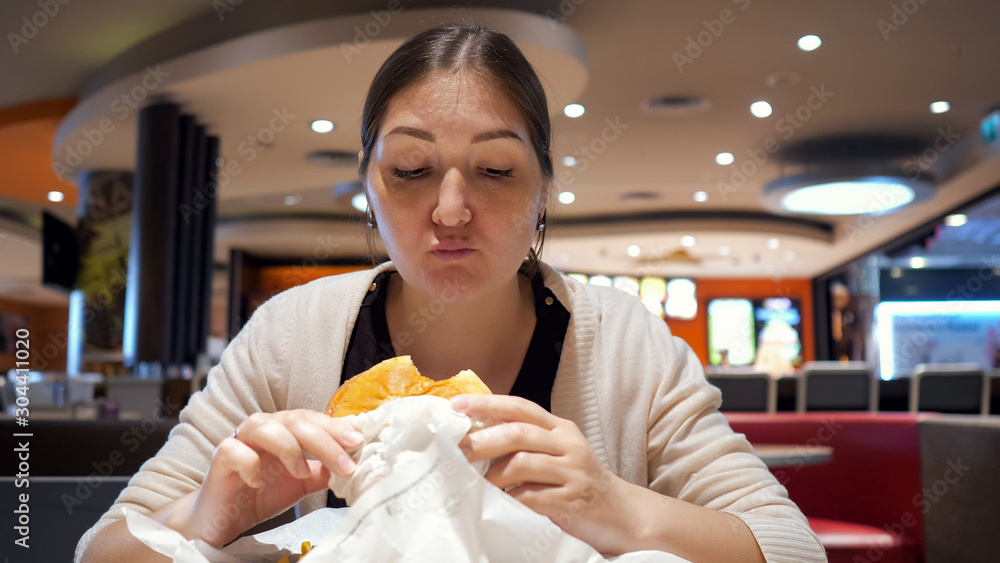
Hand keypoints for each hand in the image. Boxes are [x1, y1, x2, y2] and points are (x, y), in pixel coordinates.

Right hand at [171, 409, 363, 547]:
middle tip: (344, 463)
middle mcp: (263, 429)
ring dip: (288, 447)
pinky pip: (232, 450)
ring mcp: (239, 441)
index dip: (335, 428)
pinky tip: (258, 481)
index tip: (358, 442)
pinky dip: (248, 462)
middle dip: (323, 440)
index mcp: (284, 430)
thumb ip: (324, 471)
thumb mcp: (301, 483)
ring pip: (263, 425)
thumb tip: (355, 464)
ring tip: (302, 472)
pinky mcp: (219, 459)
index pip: (312, 419)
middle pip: (293, 420)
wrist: (223, 517)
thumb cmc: (261, 493)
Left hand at [451, 394, 635, 553]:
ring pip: (522, 463)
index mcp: (559, 428)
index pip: (520, 407)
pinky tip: (501, 503)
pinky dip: (511, 500)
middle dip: (482, 441)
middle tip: (457, 452)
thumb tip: (475, 437)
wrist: (623, 513)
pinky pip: (532, 497)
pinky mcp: (573, 501)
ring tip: (478, 485)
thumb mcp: (557, 454)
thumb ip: (526, 443)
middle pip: (518, 433)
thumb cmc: (579, 482)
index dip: (487, 404)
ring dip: (493, 476)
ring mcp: (573, 472)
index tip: (456, 406)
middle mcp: (568, 444)